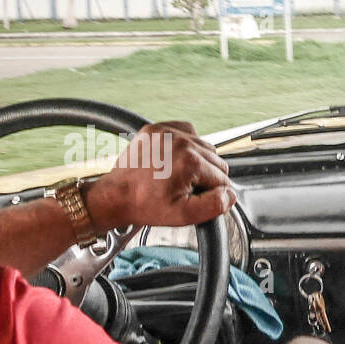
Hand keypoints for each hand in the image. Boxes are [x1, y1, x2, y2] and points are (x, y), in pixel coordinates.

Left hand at [85, 121, 235, 231]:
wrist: (116, 195)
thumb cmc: (144, 205)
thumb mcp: (184, 215)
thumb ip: (214, 205)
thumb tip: (229, 194)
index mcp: (190, 161)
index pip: (222, 177)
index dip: (213, 192)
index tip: (195, 197)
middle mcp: (181, 141)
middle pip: (215, 160)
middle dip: (206, 176)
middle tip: (185, 189)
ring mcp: (167, 132)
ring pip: (203, 145)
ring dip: (198, 160)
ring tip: (178, 176)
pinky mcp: (156, 128)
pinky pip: (186, 131)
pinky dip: (186, 144)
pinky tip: (175, 160)